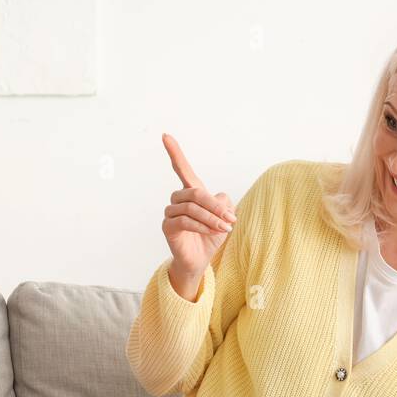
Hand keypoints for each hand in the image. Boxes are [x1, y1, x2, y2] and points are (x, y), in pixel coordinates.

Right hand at [160, 133, 236, 298]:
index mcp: (191, 193)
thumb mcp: (224, 217)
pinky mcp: (168, 227)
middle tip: (231, 219)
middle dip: (215, 205)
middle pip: (195, 192)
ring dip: (211, 218)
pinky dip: (202, 226)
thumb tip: (219, 197)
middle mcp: (178, 200)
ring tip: (225, 228)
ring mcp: (171, 213)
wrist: (200, 260)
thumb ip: (224, 202)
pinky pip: (185, 221)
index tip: (165, 135)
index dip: (175, 153)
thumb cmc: (210, 237)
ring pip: (191, 207)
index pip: (182, 169)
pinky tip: (212, 231)